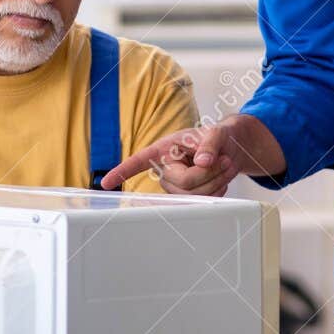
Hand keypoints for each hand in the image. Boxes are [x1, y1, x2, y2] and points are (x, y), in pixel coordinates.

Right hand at [99, 123, 239, 195]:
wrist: (228, 149)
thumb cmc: (216, 137)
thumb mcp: (215, 133)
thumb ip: (210, 144)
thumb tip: (203, 162)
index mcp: (163, 149)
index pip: (139, 161)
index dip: (121, 172)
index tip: (106, 182)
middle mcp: (164, 169)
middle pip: (185, 184)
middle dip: (210, 173)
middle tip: (224, 159)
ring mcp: (174, 185)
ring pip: (196, 195)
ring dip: (217, 180)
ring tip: (225, 164)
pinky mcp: (186, 196)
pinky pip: (203, 201)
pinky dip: (219, 189)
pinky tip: (220, 177)